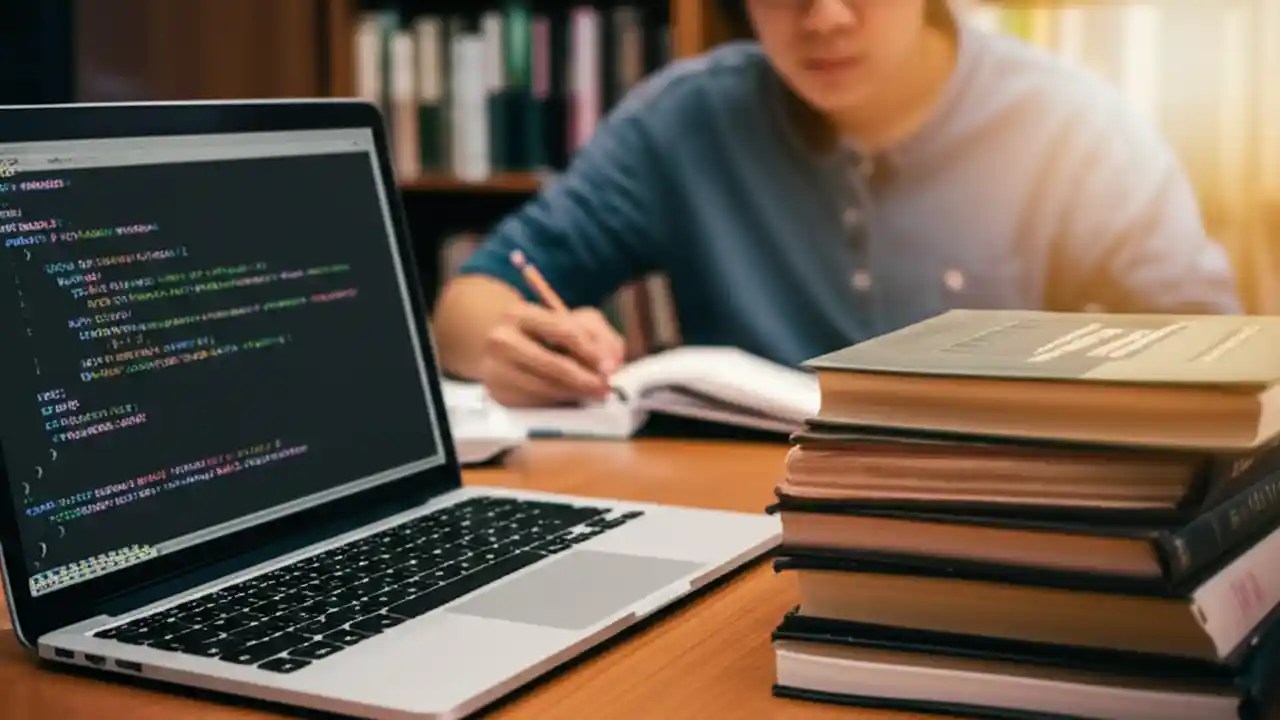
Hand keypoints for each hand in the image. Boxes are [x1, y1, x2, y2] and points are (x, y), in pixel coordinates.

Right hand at [479, 304, 625, 406]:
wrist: (501, 347)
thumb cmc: (543, 332)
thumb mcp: (571, 320)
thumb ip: (597, 333)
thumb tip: (612, 360)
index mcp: (519, 314)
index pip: (562, 331)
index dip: (590, 350)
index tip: (610, 367)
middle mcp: (502, 341)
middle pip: (552, 365)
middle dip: (585, 379)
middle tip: (605, 387)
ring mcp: (497, 370)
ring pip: (546, 388)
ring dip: (575, 393)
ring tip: (593, 392)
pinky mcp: (499, 395)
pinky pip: (537, 403)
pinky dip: (558, 401)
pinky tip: (569, 396)